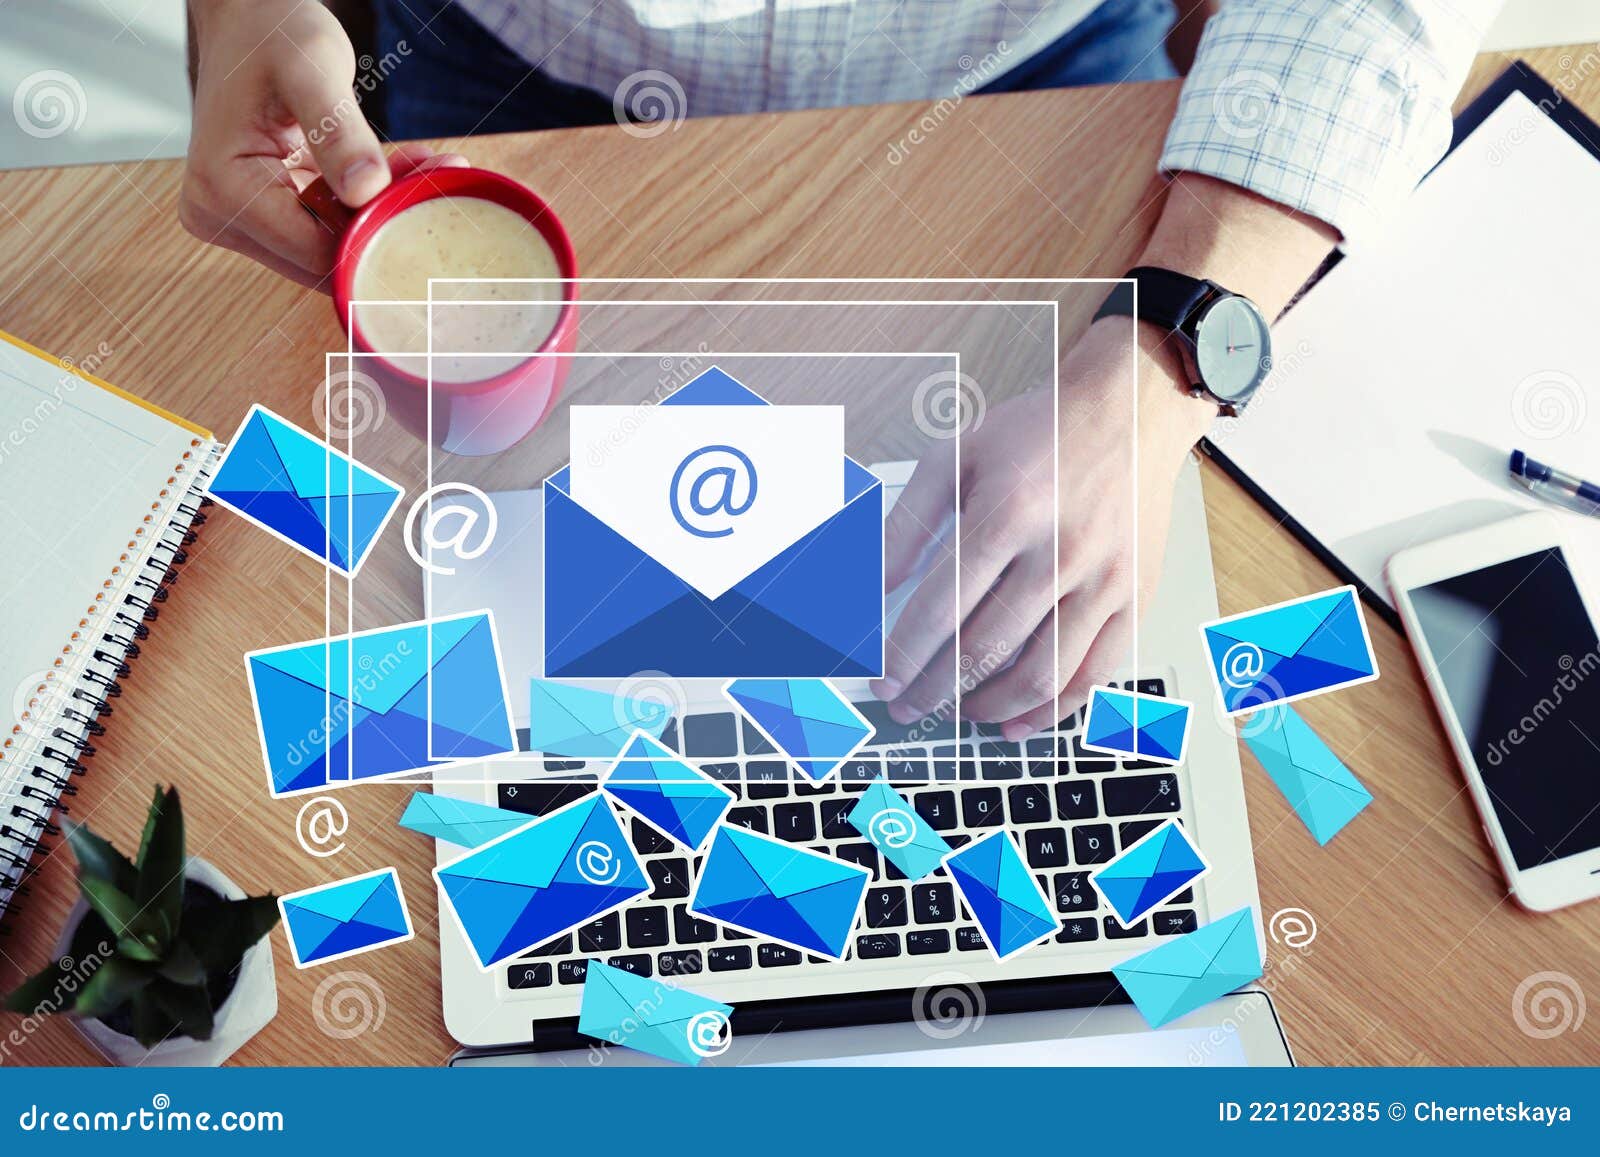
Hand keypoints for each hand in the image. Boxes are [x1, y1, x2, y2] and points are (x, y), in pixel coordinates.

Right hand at [180, 0, 463, 287]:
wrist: (249, 19)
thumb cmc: (271, 32)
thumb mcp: (310, 69)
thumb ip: (337, 131)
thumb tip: (365, 189)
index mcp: (222, 190)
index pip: (315, 253)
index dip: (376, 235)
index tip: (425, 195)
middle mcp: (221, 217)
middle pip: (323, 260)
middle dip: (384, 227)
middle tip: (437, 174)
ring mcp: (240, 223)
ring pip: (332, 250)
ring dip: (381, 216)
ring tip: (424, 166)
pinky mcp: (263, 218)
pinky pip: (328, 231)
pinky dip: (367, 207)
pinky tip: (401, 171)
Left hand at [873, 322, 1213, 739]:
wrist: (1129, 411)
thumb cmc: (1041, 434)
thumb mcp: (957, 458)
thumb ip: (908, 524)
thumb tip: (872, 588)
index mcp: (1009, 514)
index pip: (941, 608)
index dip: (905, 654)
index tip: (883, 680)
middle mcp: (1061, 551)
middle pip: (986, 648)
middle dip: (936, 688)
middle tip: (910, 706)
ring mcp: (1105, 580)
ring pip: (1041, 674)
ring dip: (989, 706)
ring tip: (958, 711)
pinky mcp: (1136, 597)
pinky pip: (1093, 673)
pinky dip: (1052, 708)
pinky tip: (1017, 719)